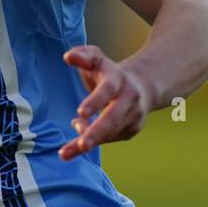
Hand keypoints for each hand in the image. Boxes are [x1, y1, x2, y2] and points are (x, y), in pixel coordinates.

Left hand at [58, 44, 150, 160]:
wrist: (142, 85)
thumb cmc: (109, 73)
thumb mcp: (96, 59)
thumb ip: (82, 56)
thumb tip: (68, 56)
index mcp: (118, 79)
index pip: (107, 90)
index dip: (95, 101)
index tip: (80, 113)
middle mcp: (129, 98)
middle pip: (113, 117)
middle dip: (96, 132)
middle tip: (82, 145)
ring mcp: (133, 115)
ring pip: (110, 133)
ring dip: (89, 142)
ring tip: (66, 151)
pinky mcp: (132, 130)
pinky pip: (111, 140)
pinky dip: (94, 143)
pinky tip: (81, 141)